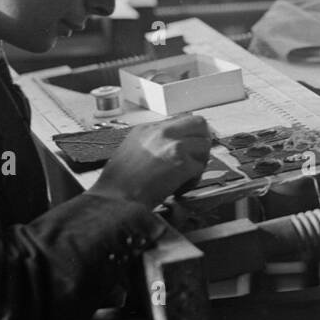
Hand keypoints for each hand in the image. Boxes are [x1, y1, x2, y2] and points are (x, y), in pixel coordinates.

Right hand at [90, 114, 210, 208]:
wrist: (115, 199)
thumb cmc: (119, 183)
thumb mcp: (132, 149)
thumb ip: (154, 142)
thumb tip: (175, 145)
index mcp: (148, 128)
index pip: (182, 120)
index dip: (189, 135)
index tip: (189, 148)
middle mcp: (162, 132)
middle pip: (199, 124)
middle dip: (202, 141)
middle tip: (196, 158)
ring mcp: (173, 145)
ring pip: (204, 146)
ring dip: (199, 162)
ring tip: (184, 177)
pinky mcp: (181, 163)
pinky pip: (200, 168)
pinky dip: (193, 180)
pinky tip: (179, 188)